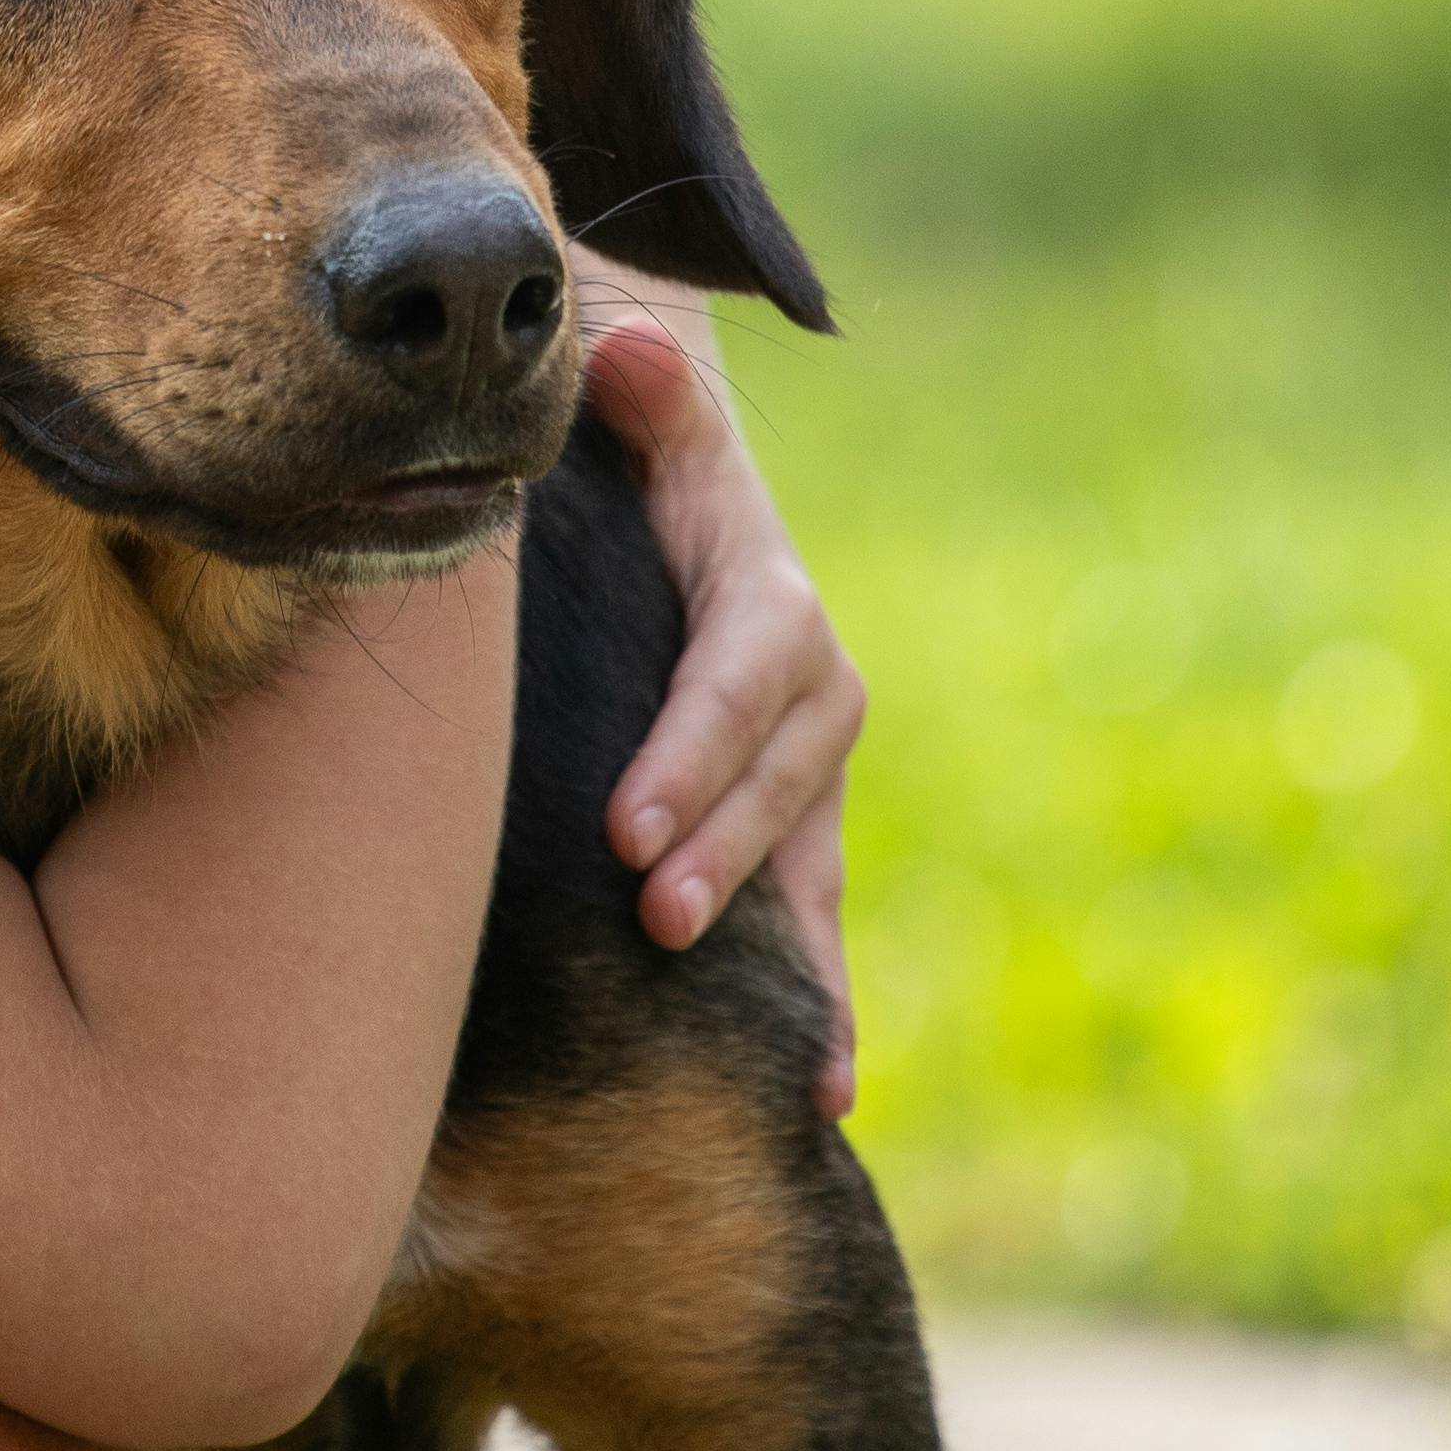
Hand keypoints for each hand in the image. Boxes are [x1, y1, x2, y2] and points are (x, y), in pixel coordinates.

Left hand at [575, 254, 863, 1116]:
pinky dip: (826, 1007)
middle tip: (657, 918)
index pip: (740, 674)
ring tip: (776, 1058)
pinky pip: (816, 918)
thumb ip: (637, 391)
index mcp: (765, 592)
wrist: (670, 503)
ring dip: (796, 958)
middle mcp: (809, 682)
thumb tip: (624, 351)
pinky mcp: (791, 826)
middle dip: (725, 852)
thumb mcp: (636, 414)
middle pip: (780, 779)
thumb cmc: (628, 462)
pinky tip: (821, 1098)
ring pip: (812, 863)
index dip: (695, 749)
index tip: (628, 823)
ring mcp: (809, 765)